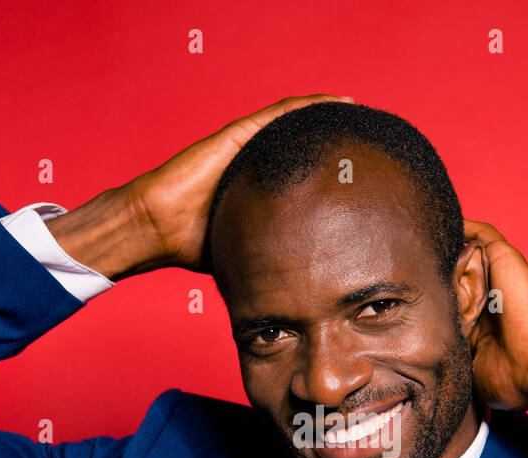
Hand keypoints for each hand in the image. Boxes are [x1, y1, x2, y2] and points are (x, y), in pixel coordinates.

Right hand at [46, 94, 353, 279]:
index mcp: (260, 185)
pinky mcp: (238, 135)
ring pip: (295, 120)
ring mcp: (247, 144)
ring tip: (358, 111)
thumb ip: (276, 255)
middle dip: (334, 136)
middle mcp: (256, 160)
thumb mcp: (249, 248)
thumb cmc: (196, 243)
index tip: (359, 170)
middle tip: (367, 138)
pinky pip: (280, 114)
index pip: (303, 171)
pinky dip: (309, 106)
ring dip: (327, 112)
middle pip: (303, 141)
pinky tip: (336, 103)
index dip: (330, 167)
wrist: (160, 227)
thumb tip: (308, 285)